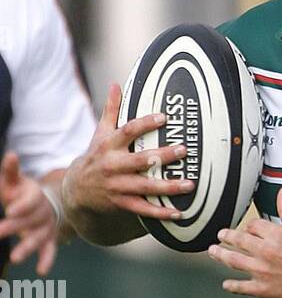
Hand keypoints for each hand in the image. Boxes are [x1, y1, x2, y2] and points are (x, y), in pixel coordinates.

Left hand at [0, 152, 58, 274]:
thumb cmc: (22, 191)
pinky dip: (46, 261)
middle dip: (14, 227)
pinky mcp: (47, 240)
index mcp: (35, 196)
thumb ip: (11, 171)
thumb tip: (11, 155)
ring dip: (27, 248)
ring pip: (37, 239)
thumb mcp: (15, 180)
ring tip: (15, 259)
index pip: (30, 202)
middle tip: (0, 231)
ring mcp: (46, 228)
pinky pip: (49, 251)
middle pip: (29, 221)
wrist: (43, 204)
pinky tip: (40, 272)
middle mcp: (42, 213)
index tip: (10, 210)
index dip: (21, 206)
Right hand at [60, 82, 193, 222]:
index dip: (145, 123)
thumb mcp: (100, 133)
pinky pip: (144, 209)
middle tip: (184, 150)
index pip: (128, 131)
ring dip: (169, 186)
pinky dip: (161, 212)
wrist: (76, 189)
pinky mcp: (121, 203)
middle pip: (141, 160)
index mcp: (109, 145)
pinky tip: (179, 212)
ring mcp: (118, 186)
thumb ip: (111, 110)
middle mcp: (113, 165)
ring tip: (190, 184)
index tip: (164, 117)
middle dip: (163, 156)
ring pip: (146, 187)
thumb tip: (116, 84)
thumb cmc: (95, 156)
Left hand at [208, 187, 281, 297]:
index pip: (252, 226)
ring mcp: (261, 271)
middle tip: (220, 236)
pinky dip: (231, 285)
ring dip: (220, 255)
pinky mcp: (262, 289)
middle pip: (238, 240)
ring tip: (214, 251)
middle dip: (227, 237)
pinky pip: (241, 287)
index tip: (247, 229)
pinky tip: (226, 284)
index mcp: (274, 235)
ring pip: (233, 261)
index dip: (249, 227)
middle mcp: (264, 252)